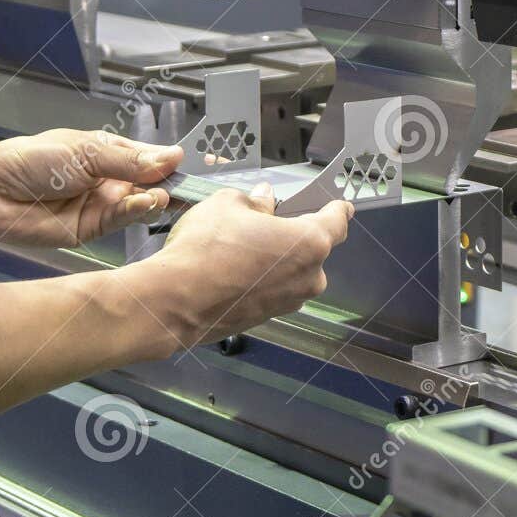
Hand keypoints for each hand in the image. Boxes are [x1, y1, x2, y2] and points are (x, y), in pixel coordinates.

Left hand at [0, 130, 183, 247]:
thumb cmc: (31, 160)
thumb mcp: (85, 150)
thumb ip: (129, 159)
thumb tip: (171, 156)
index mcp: (107, 152)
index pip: (148, 156)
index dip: (170, 159)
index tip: (194, 161)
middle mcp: (109, 179)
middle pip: (149, 182)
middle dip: (169, 182)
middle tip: (189, 183)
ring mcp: (102, 204)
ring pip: (139, 202)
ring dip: (154, 197)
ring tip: (163, 193)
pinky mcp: (93, 228)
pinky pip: (122, 219)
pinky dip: (137, 211)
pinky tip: (147, 201)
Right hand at [147, 185, 353, 346]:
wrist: (176, 301)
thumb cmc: (205, 250)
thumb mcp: (228, 204)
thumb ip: (254, 200)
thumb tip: (263, 199)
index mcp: (310, 242)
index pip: (337, 221)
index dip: (338, 209)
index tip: (340, 206)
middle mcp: (308, 277)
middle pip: (312, 248)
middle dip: (291, 233)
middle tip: (261, 221)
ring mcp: (289, 302)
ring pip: (291, 271)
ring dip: (273, 258)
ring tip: (236, 247)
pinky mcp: (268, 318)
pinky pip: (272, 289)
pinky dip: (259, 278)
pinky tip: (230, 269)